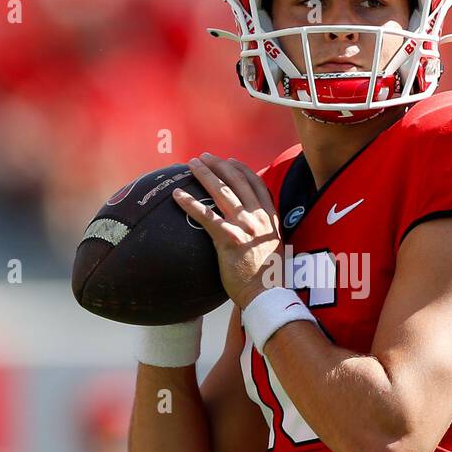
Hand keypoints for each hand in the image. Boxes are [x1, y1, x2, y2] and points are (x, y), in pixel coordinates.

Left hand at [173, 153, 281, 308]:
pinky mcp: (229, 239)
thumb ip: (263, 229)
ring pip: (222, 192)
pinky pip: (206, 216)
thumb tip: (250, 223)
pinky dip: (190, 203)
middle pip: (237, 181)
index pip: (255, 183)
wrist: (266, 294)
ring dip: (204, 174)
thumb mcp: (273, 246)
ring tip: (191, 164)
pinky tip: (177, 195)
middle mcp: (258, 218)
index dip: (240, 169)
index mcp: (269, 218)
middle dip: (218, 165)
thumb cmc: (267, 275)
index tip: (228, 160)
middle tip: (204, 157)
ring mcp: (245, 227)